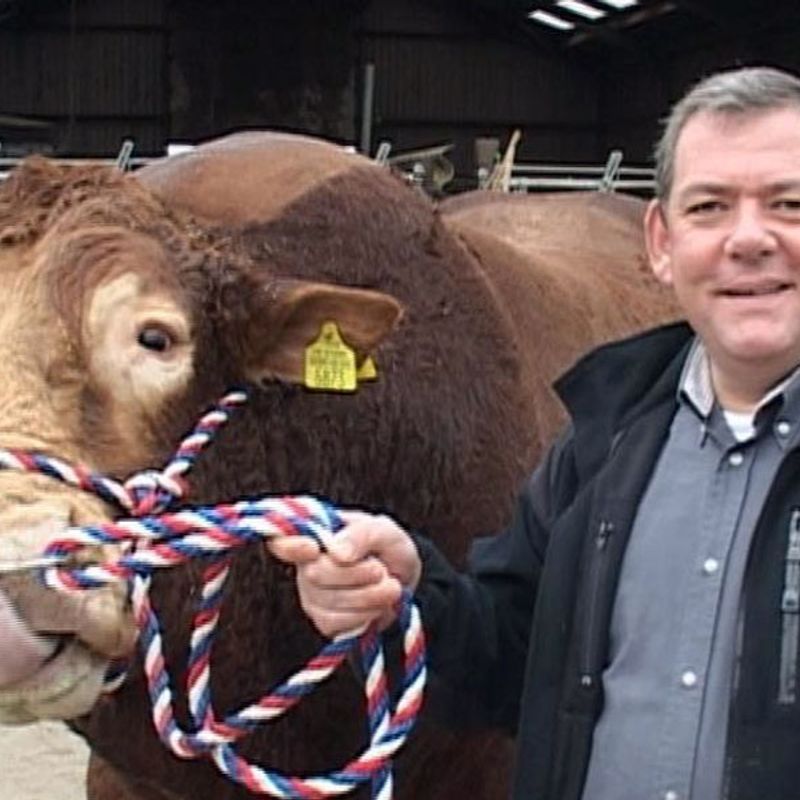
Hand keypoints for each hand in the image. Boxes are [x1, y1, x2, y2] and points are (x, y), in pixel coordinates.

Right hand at [267, 510, 421, 637]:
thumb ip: (362, 534)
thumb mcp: (384, 530)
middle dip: (357, 574)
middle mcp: (307, 565)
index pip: (284, 541)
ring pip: (329, 601)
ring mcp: (313, 596)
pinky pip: (337, 623)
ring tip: (390, 586)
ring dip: (368, 596)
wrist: (405, 581)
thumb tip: (338, 552)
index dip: (290, 546)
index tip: (312, 548)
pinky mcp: (325, 621)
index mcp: (317, 535)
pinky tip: (379, 605)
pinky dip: (365, 615)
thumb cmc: (388, 548)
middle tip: (382, 570)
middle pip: (316, 574)